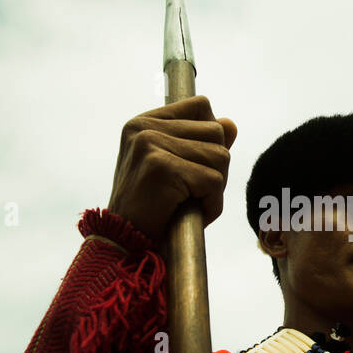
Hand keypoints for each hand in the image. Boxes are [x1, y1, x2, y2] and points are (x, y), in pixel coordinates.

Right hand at [107, 96, 237, 243]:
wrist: (121, 245)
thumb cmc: (149, 211)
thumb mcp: (174, 169)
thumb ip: (201, 143)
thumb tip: (231, 124)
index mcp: (143, 122)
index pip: (201, 106)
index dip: (210, 138)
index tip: (192, 166)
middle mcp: (144, 127)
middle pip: (216, 132)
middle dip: (215, 167)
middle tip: (190, 193)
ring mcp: (150, 144)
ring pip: (220, 156)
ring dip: (214, 189)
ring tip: (187, 204)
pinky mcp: (161, 167)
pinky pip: (214, 181)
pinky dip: (211, 205)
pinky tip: (188, 215)